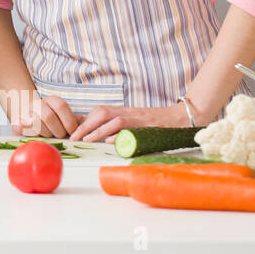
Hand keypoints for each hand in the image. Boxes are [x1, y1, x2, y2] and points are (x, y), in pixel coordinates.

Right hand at [11, 95, 80, 138]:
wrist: (30, 118)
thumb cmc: (54, 123)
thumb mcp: (66, 119)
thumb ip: (76, 121)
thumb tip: (87, 123)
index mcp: (53, 101)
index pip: (61, 106)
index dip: (68, 122)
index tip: (72, 133)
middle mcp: (38, 104)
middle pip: (48, 116)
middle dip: (57, 131)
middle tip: (60, 137)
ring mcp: (27, 113)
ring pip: (36, 124)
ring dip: (46, 135)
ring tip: (49, 136)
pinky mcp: (17, 123)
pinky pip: (24, 129)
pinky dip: (32, 135)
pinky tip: (38, 137)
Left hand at [69, 103, 190, 142]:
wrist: (183, 117)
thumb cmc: (158, 123)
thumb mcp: (135, 122)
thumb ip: (118, 126)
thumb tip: (99, 137)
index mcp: (124, 112)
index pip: (99, 112)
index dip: (84, 120)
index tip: (71, 130)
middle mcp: (129, 112)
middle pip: (102, 112)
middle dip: (85, 125)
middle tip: (73, 137)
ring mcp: (139, 118)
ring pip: (114, 119)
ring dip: (98, 130)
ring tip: (86, 140)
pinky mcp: (149, 126)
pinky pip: (132, 128)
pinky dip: (120, 134)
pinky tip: (110, 141)